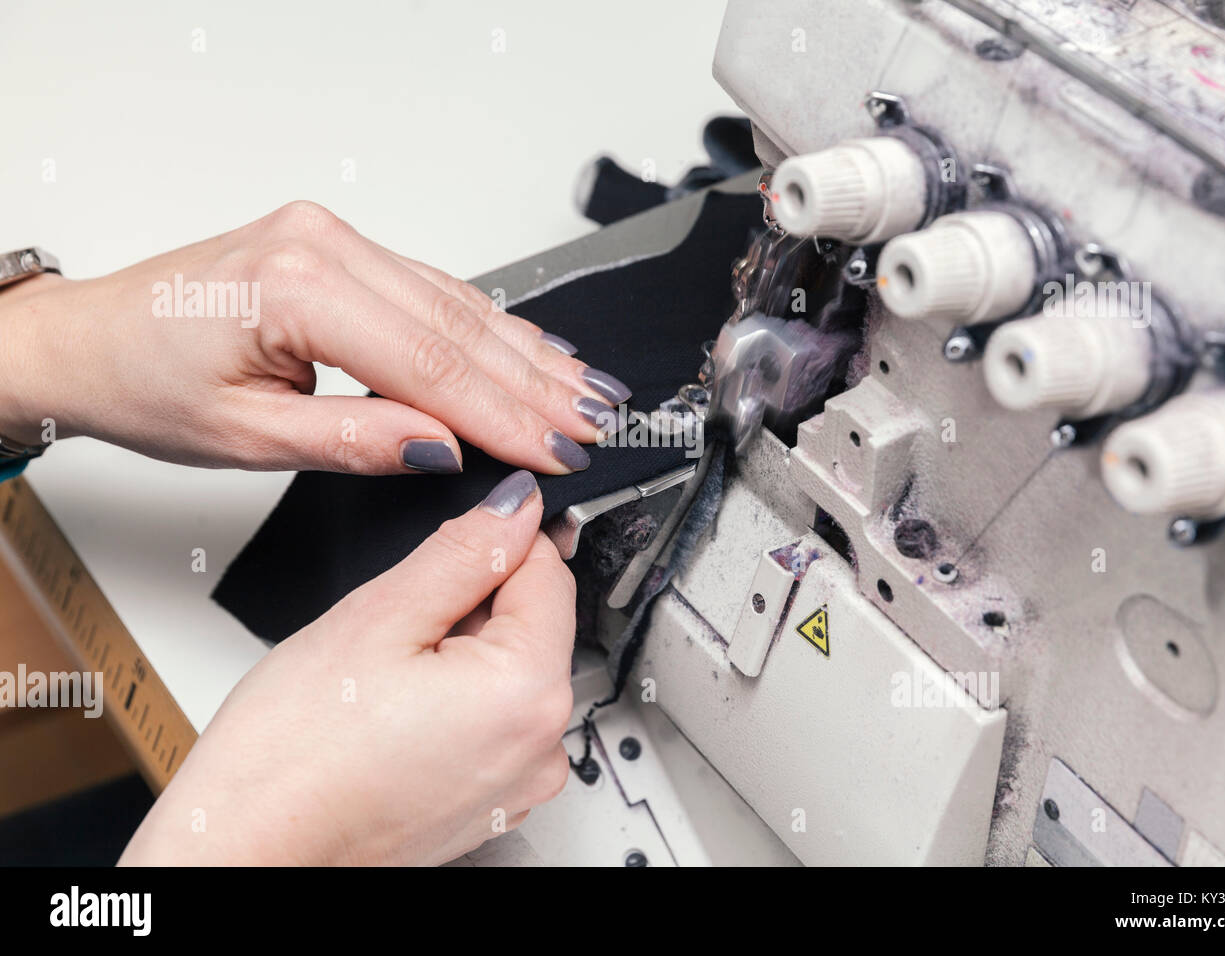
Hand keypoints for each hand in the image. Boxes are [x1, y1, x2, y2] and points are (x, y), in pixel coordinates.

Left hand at [0, 201, 629, 473]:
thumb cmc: (148, 382)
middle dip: (534, 384)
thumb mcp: (246, 438)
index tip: (557, 451)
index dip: (504, 415)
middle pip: (457, 325)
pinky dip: (488, 330)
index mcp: (296, 287)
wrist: (93, 340)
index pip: (430, 361)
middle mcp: (322, 246)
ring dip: (526, 354)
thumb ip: (354, 441)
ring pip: (457, 302)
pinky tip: (532, 352)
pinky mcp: (339, 251)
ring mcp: (334, 240)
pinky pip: (433, 291)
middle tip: (594, 426)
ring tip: (586, 393)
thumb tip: (443, 452)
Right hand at [120, 470, 574, 864]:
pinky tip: (393, 715)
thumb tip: (518, 505)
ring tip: (384, 679)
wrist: (249, 852)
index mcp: (529, 692)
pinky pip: (491, 722)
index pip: (550, 571)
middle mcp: (542, 745)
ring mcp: (519, 782)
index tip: (449, 544)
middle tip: (394, 627)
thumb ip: (465, 551)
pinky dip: (453, 702)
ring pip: (508, 671)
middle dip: (470, 605)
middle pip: (533, 624)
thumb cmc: (292, 758)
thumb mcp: (379, 617)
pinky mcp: (492, 802)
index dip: (494, 543)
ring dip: (458, 653)